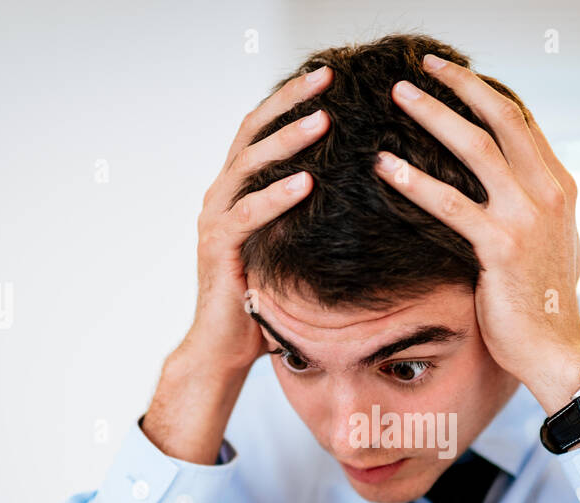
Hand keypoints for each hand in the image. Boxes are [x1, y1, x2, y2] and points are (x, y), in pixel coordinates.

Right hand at [144, 66, 331, 463]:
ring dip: (287, 141)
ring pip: (249, 165)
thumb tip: (364, 198)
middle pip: (253, 131)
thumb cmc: (265, 298)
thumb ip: (312, 218)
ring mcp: (215, 218)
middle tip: (327, 79)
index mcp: (239, 187)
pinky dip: (276, 196)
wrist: (225, 347)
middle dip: (291, 103)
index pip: (264, 128)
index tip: (331, 77)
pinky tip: (307, 183)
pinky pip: (247, 214)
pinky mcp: (218, 248)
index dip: (293, 99)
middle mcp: (222, 194)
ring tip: (322, 121)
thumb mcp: (294, 247)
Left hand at [373, 53, 579, 414]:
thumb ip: (530, 211)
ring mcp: (527, 217)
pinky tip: (384, 166)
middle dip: (460, 85)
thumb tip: (505, 191)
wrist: (555, 349)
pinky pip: (450, 202)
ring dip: (433, 115)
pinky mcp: (501, 246)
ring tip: (398, 96)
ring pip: (475, 147)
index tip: (452, 75)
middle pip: (501, 117)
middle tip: (423, 65)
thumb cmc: (542, 303)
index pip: (522, 122)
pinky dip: (414, 180)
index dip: (485, 93)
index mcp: (559, 187)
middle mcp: (548, 193)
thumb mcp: (548, 244)